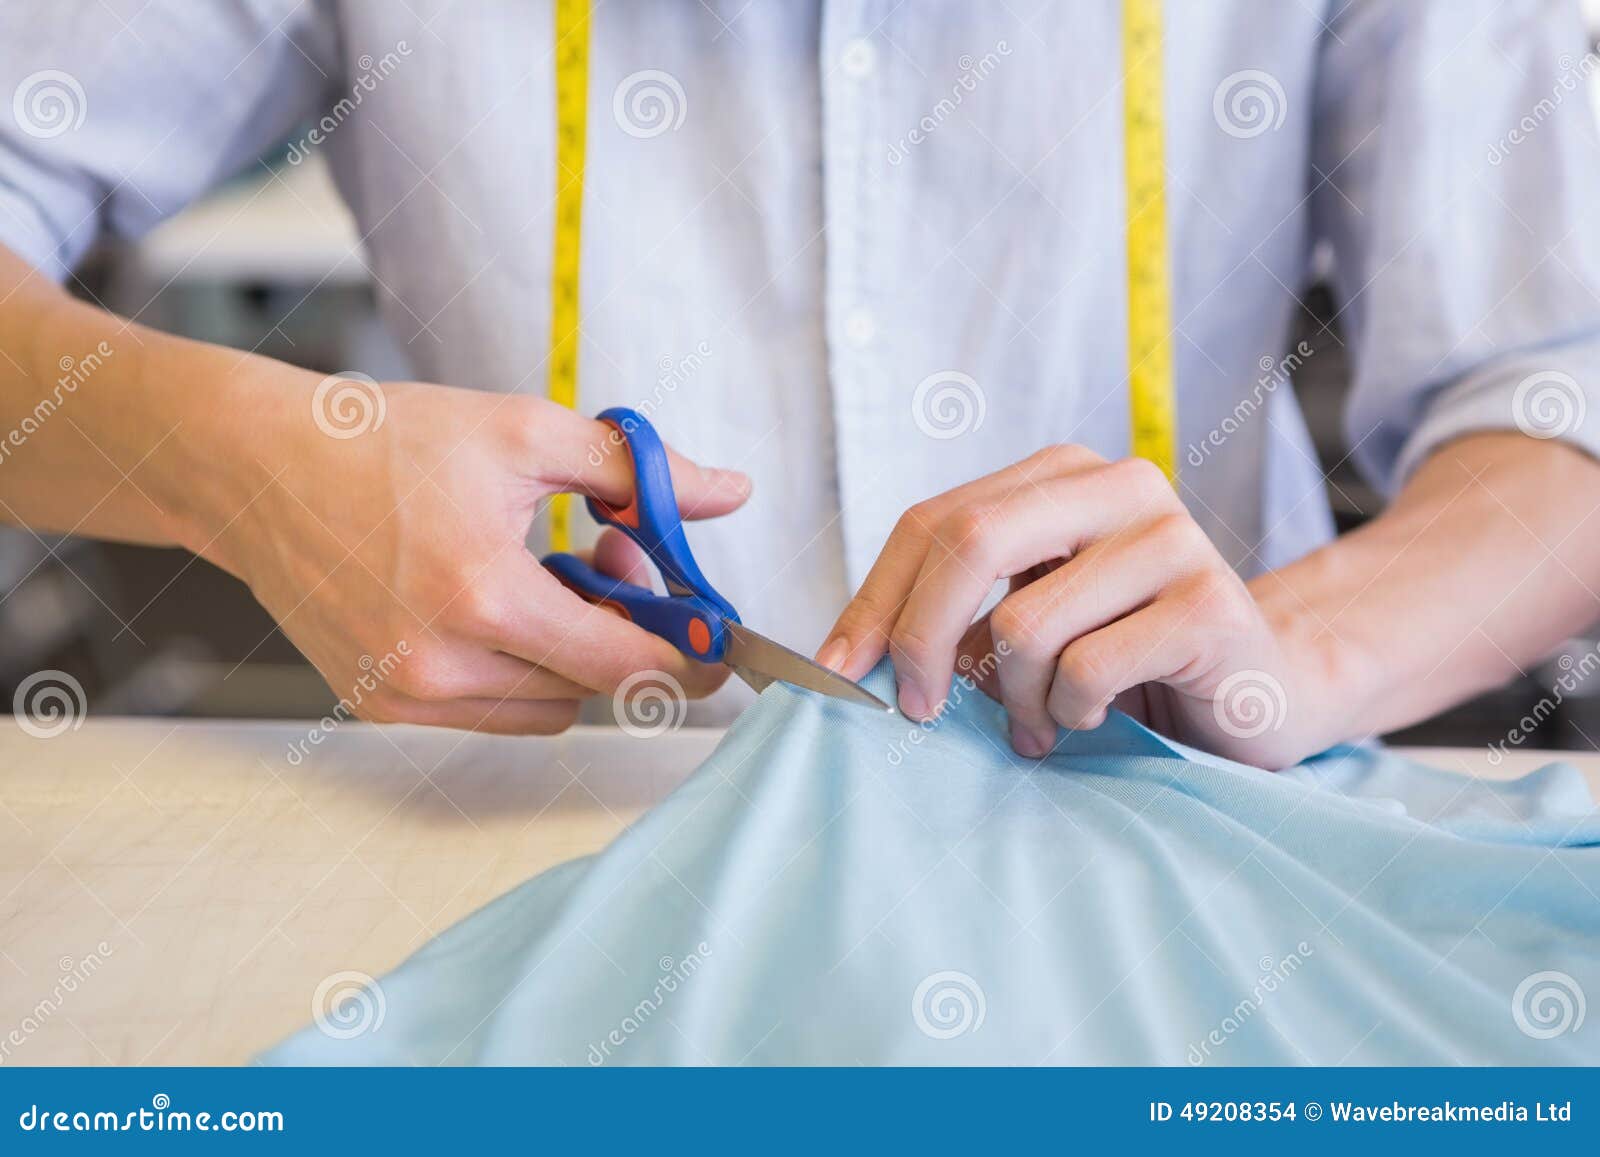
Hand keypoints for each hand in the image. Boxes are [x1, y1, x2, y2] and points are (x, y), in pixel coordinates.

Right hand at [189, 376, 749, 733]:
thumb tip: (730, 493)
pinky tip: (496, 604)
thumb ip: (638, 471)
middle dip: (624, 627)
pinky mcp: (381, 708)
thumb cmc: (386, 443)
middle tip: (608, 551)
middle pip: (593, 688)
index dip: (688, 657)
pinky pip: (494, 714)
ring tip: (544, 572)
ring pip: (549, 710)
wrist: (261, 470)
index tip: (718, 639)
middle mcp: (440, 663)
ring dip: (570, 654)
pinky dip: (519, 672)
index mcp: (483, 593)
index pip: (625, 666)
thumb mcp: (524, 432)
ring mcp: (406, 695)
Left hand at [816, 445, 1324, 768]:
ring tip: (1041, 724)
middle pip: (969, 543)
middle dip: (919, 639)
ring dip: (1015, 699)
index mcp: (1060, 476)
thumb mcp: (1027, 624)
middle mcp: (1118, 485)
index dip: (874, 599)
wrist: (1261, 690)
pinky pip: (1088, 669)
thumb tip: (848, 655)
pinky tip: (1095, 717)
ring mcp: (1171, 538)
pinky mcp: (1210, 603)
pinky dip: (1071, 712)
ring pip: (1025, 623)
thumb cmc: (1126, 660)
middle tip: (915, 710)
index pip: (934, 521)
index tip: (837, 670)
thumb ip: (956, 616)